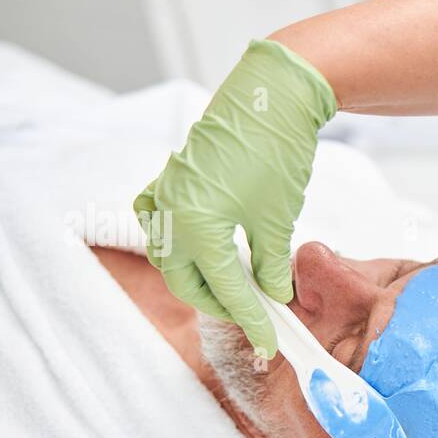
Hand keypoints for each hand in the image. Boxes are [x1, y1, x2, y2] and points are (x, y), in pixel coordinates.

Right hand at [134, 39, 336, 355]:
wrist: (269, 96)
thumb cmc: (274, 153)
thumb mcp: (278, 220)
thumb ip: (272, 265)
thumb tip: (274, 296)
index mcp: (195, 227)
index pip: (224, 290)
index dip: (250, 320)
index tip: (270, 341)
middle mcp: (169, 213)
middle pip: (185, 281)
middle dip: (217, 303)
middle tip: (252, 315)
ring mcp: (164, 193)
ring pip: (169, 255)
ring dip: (197, 277)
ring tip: (234, 288)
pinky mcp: (170, 178)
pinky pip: (159, 220)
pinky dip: (177, 242)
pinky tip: (198, 249)